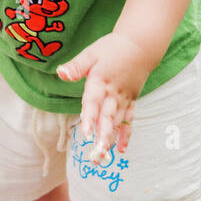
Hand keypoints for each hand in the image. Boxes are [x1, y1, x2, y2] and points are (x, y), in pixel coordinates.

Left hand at [57, 35, 152, 157]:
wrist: (140, 44)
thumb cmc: (112, 48)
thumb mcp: (91, 53)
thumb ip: (76, 66)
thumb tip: (60, 73)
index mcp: (100, 82)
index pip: (93, 102)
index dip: (89, 118)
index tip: (85, 133)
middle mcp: (113, 93)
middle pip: (107, 118)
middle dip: (102, 137)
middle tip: (97, 154)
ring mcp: (124, 98)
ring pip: (117, 122)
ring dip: (111, 140)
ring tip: (104, 156)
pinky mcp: (131, 100)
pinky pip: (129, 120)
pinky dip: (126, 134)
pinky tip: (122, 150)